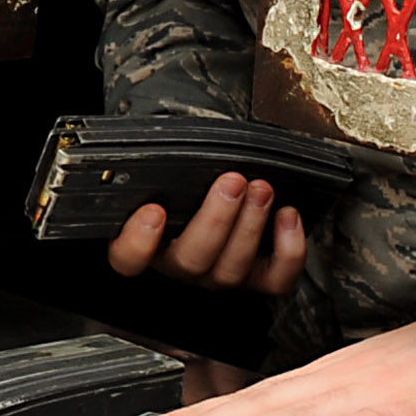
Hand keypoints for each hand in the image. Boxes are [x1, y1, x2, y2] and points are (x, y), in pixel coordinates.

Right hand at [107, 171, 305, 294]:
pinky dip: (288, 250)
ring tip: (261, 189)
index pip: (127, 258)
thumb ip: (162, 162)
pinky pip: (275, 280)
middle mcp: (181, 263)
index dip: (137, 242)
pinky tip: (288, 215)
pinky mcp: (257, 280)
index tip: (153, 211)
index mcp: (147, 241)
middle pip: (190, 260)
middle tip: (231, 181)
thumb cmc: (190, 178)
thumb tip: (163, 135)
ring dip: (250, 225)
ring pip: (231, 270)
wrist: (227, 189)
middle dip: (215, 219)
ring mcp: (218, 274)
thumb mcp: (169, 167)